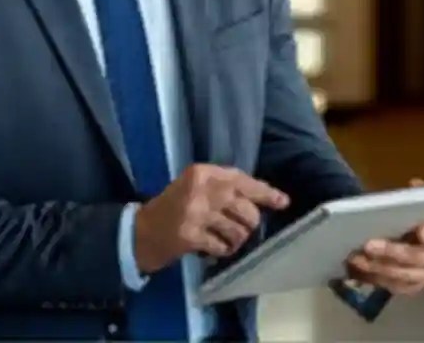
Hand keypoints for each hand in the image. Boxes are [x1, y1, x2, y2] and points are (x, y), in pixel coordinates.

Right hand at [134, 164, 289, 273]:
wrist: (140, 231)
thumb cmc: (173, 207)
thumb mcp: (196, 186)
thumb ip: (224, 187)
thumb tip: (264, 199)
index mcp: (203, 172)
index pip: (243, 181)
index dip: (265, 193)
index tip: (283, 202)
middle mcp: (201, 189)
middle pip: (246, 210)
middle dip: (248, 224)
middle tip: (237, 229)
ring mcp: (195, 213)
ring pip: (238, 231)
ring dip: (235, 240)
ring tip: (222, 239)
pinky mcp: (190, 236)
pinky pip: (223, 247)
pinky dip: (222, 251)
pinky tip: (211, 248)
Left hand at [344, 179, 423, 296]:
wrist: (403, 238)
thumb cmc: (410, 218)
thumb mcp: (414, 204)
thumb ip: (416, 196)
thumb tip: (416, 185)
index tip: (421, 230)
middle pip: (420, 259)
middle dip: (394, 252)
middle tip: (369, 244)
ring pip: (403, 276)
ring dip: (378, 266)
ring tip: (356, 256)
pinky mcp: (409, 288)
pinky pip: (391, 285)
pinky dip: (373, 276)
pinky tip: (357, 267)